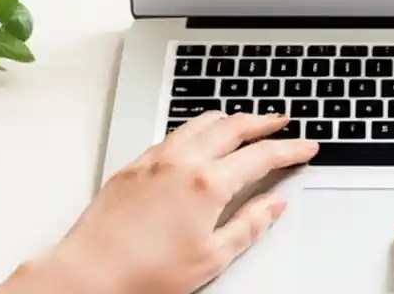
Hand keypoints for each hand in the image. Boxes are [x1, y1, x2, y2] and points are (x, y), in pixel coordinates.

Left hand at [0, 112, 316, 293]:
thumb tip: (273, 206)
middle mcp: (182, 161)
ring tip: (242, 121)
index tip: (305, 146)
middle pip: (233, 127)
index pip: (261, 156)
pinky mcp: (133, 165)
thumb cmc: (143, 274)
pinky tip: (197, 138)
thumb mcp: (211, 257)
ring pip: (200, 123)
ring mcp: (155, 159)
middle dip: (262, 121)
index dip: (289, 149)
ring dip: (228, 119)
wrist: (87, 275)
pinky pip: (174, 133)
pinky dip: (196, 128)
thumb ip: (248, 225)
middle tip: (281, 120)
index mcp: (208, 183)